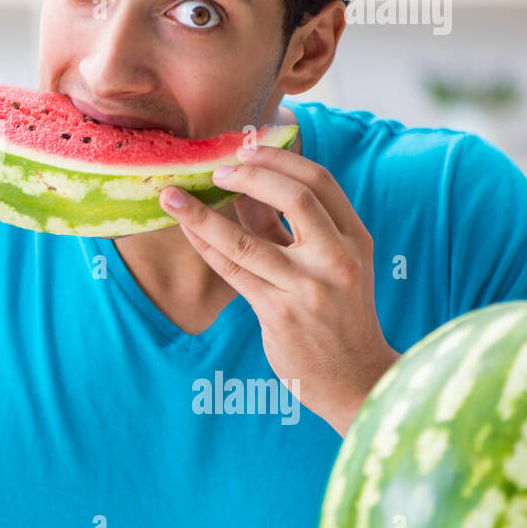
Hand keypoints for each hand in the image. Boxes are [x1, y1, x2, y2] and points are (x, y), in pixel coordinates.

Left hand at [160, 143, 399, 435]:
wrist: (354, 378)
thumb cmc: (336, 313)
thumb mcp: (329, 262)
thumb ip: (289, 225)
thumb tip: (245, 182)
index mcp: (355, 238)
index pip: (320, 181)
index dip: (279, 158)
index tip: (245, 149)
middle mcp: (337, 259)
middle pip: (295, 198)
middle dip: (250, 175)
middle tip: (215, 169)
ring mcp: (309, 288)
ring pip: (247, 240)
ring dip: (202, 215)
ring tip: (172, 197)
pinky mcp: (280, 314)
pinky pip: (232, 271)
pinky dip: (204, 245)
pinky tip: (185, 230)